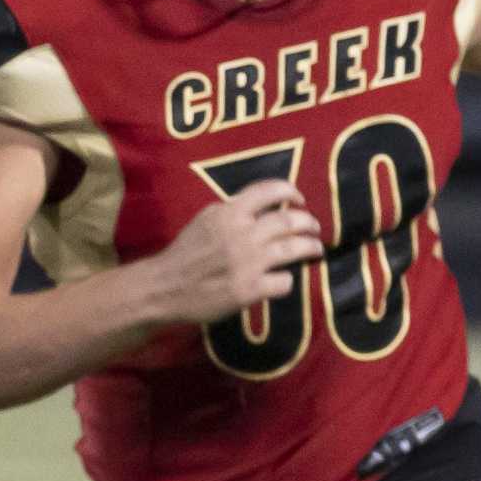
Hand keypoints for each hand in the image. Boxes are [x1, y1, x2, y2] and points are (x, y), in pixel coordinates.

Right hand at [153, 180, 325, 322]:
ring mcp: (249, 262)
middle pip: (290, 220)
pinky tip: (282, 281)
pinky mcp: (250, 290)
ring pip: (296, 249)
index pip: (270, 190)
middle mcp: (243, 234)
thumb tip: (264, 207)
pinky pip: (284, 281)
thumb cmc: (185, 253)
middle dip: (309, 223)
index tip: (300, 199)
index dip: (291, 192)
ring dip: (311, 247)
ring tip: (316, 249)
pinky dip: (287, 280)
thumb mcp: (206, 219)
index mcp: (229, 212)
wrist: (164, 288)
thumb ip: (233, 212)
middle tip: (314, 228)